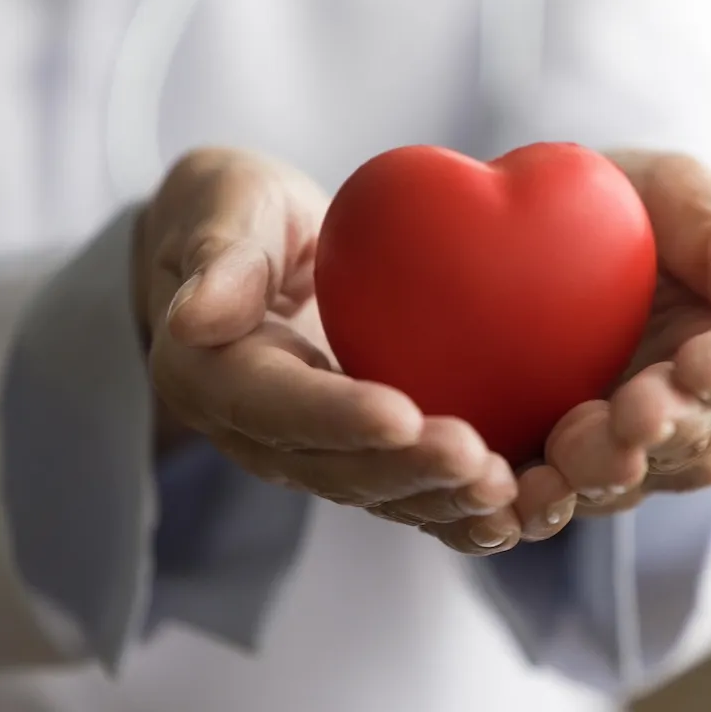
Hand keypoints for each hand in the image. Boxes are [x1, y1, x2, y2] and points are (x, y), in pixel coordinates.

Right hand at [133, 148, 523, 554]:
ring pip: (377, 492)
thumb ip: (217, 255)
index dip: (335, 416)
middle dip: (407, 471)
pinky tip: (519, 507)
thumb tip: (191, 318)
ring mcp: (311, 450)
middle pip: (333, 468)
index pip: (274, 405)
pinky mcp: (359, 451)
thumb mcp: (222, 204)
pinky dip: (457, 506)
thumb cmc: (238, 209)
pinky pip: (407, 488)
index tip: (401, 414)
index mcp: (212, 375)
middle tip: (478, 461)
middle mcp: (258, 431)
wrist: (253, 253)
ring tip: (510, 493)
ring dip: (442, 501)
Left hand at [512, 152, 710, 532]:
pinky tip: (518, 494)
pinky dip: (539, 503)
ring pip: (630, 479)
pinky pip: (557, 501)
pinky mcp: (560, 470)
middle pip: (697, 439)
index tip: (702, 363)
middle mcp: (696, 413)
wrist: (533, 236)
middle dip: (666, 428)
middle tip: (635, 414)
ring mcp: (629, 449)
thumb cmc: (623, 206)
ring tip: (569, 450)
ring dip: (602, 469)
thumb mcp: (671, 192)